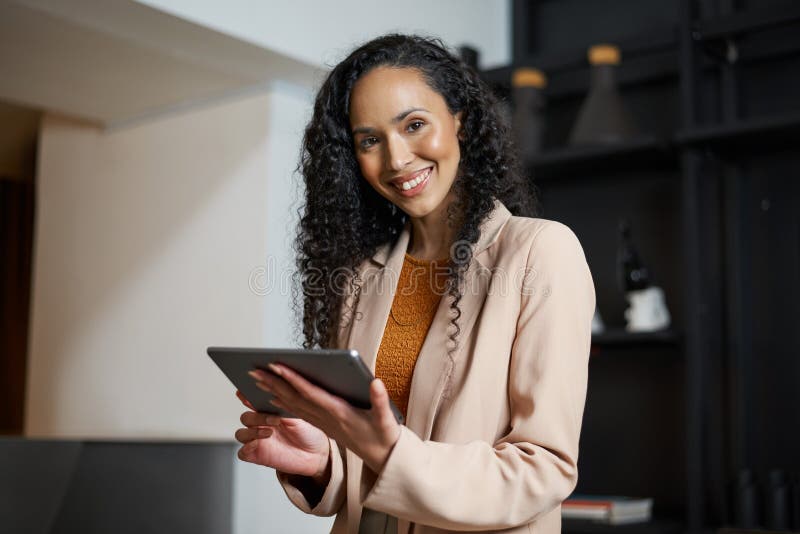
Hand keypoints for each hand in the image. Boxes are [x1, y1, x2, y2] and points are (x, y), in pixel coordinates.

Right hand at [234, 390, 330, 480]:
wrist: (315, 454)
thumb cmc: (308, 432)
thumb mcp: (297, 416)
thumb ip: (282, 407)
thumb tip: (272, 395)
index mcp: (268, 412)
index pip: (251, 402)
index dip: (245, 396)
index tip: (244, 392)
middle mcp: (261, 425)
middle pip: (246, 418)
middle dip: (256, 417)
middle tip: (274, 419)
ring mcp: (258, 440)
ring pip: (241, 434)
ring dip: (252, 432)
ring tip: (269, 432)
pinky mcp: (257, 456)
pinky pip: (242, 453)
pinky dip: (245, 448)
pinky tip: (256, 445)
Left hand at [250, 364, 400, 473]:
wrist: (381, 458)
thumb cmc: (384, 437)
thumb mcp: (386, 419)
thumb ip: (380, 401)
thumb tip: (376, 382)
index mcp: (339, 413)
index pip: (310, 393)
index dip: (293, 379)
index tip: (277, 366)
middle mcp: (326, 418)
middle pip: (294, 398)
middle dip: (273, 383)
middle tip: (253, 369)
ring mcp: (322, 422)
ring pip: (292, 404)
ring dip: (272, 391)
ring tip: (255, 379)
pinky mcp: (323, 425)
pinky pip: (298, 412)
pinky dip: (282, 403)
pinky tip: (271, 397)